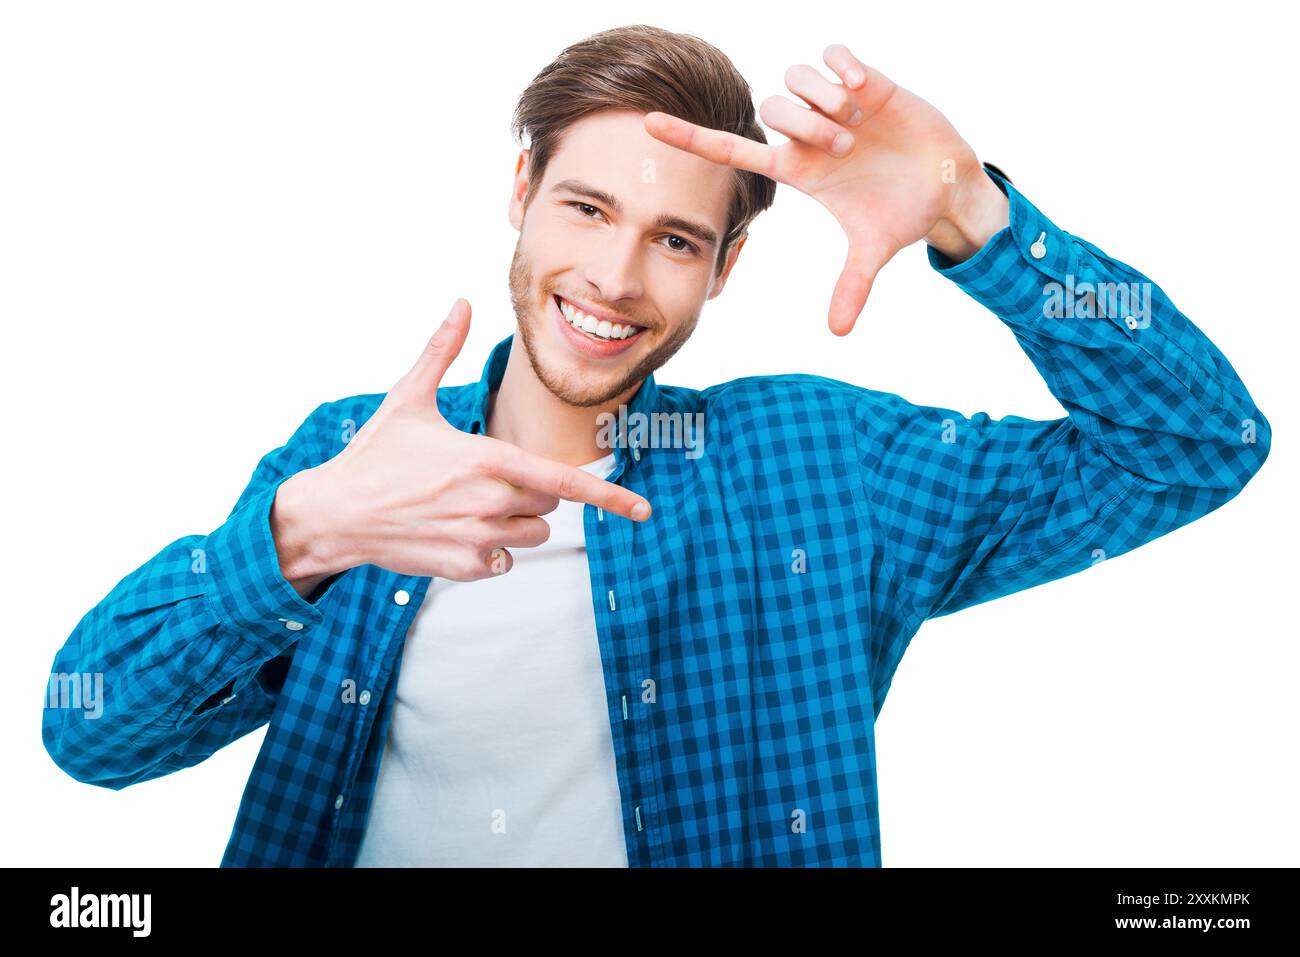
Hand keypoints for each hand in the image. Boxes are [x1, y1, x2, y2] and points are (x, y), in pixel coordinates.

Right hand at [295, 299, 652, 580]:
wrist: (334, 513)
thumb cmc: (374, 454)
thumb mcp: (408, 397)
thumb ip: (443, 350)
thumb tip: (460, 302)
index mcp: (486, 459)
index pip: (564, 481)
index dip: (608, 496)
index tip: (642, 509)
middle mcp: (488, 502)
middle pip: (549, 504)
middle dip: (531, 491)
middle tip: (485, 478)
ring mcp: (477, 539)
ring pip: (532, 535)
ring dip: (516, 522)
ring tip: (469, 506)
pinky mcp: (464, 568)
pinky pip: (505, 562)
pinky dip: (493, 550)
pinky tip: (456, 531)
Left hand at [644, 43, 1007, 334]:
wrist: (944, 181)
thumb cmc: (904, 212)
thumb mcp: (875, 249)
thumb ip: (852, 286)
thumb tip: (838, 333)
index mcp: (798, 170)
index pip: (732, 151)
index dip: (689, 138)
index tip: (648, 124)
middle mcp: (807, 135)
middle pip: (771, 111)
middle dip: (806, 128)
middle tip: (845, 148)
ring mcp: (833, 105)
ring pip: (795, 80)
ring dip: (825, 100)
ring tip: (858, 118)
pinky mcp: (863, 80)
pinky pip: (832, 55)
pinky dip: (843, 67)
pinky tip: (865, 88)